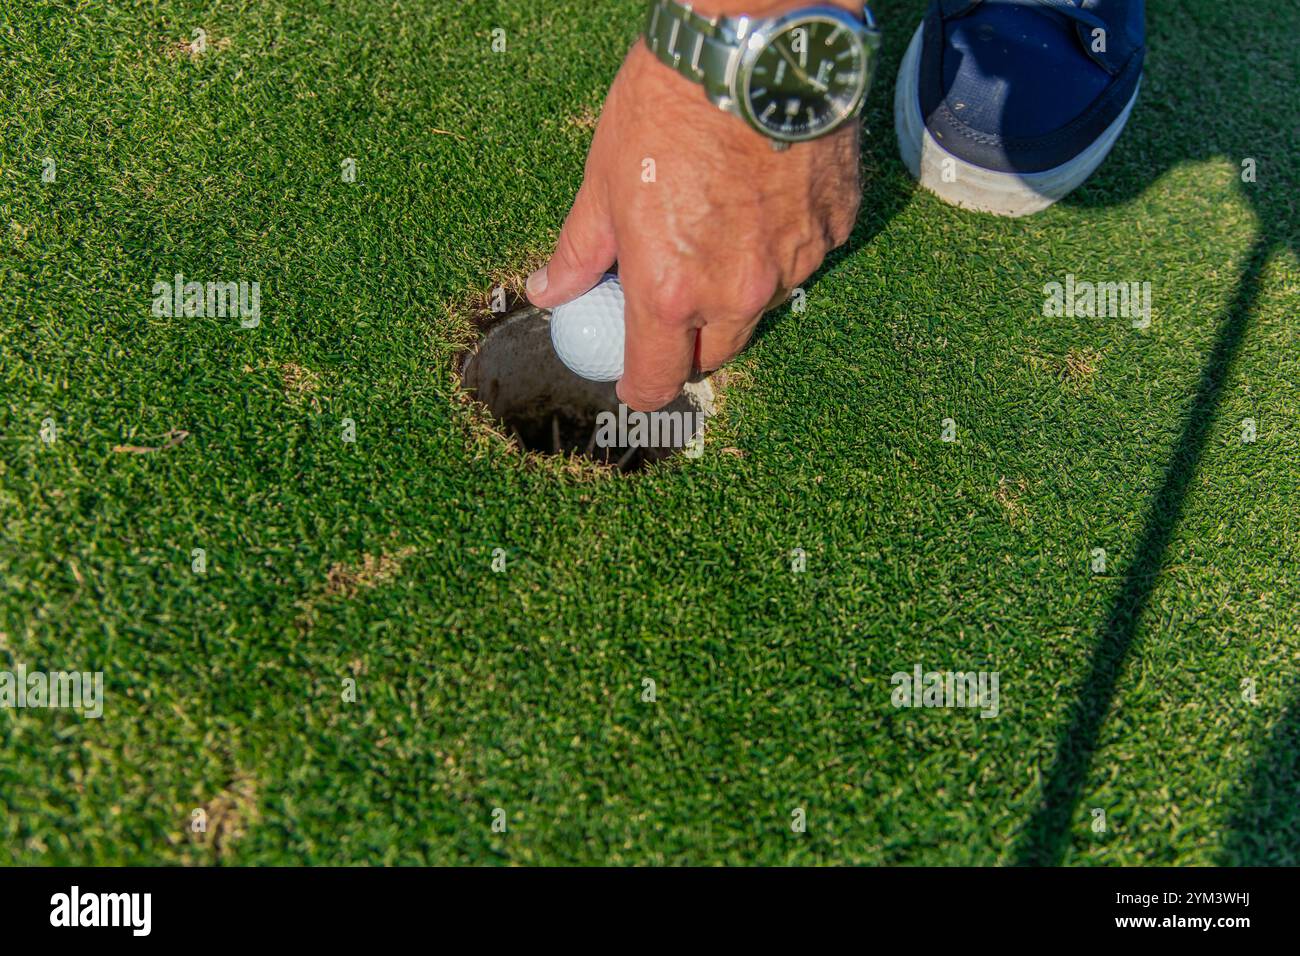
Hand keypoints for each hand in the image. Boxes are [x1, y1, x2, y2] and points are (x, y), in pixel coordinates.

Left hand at [527, 5, 862, 410]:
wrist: (751, 46)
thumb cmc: (668, 105)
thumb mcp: (603, 179)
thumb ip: (580, 249)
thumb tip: (549, 289)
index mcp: (670, 292)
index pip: (657, 379)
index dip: (640, 386)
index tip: (633, 378)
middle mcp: (736, 292)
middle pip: (715, 354)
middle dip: (690, 340)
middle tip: (672, 299)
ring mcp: (793, 265)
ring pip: (761, 307)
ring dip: (737, 289)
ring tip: (718, 227)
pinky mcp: (832, 230)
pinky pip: (801, 260)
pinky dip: (779, 246)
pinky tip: (761, 198)